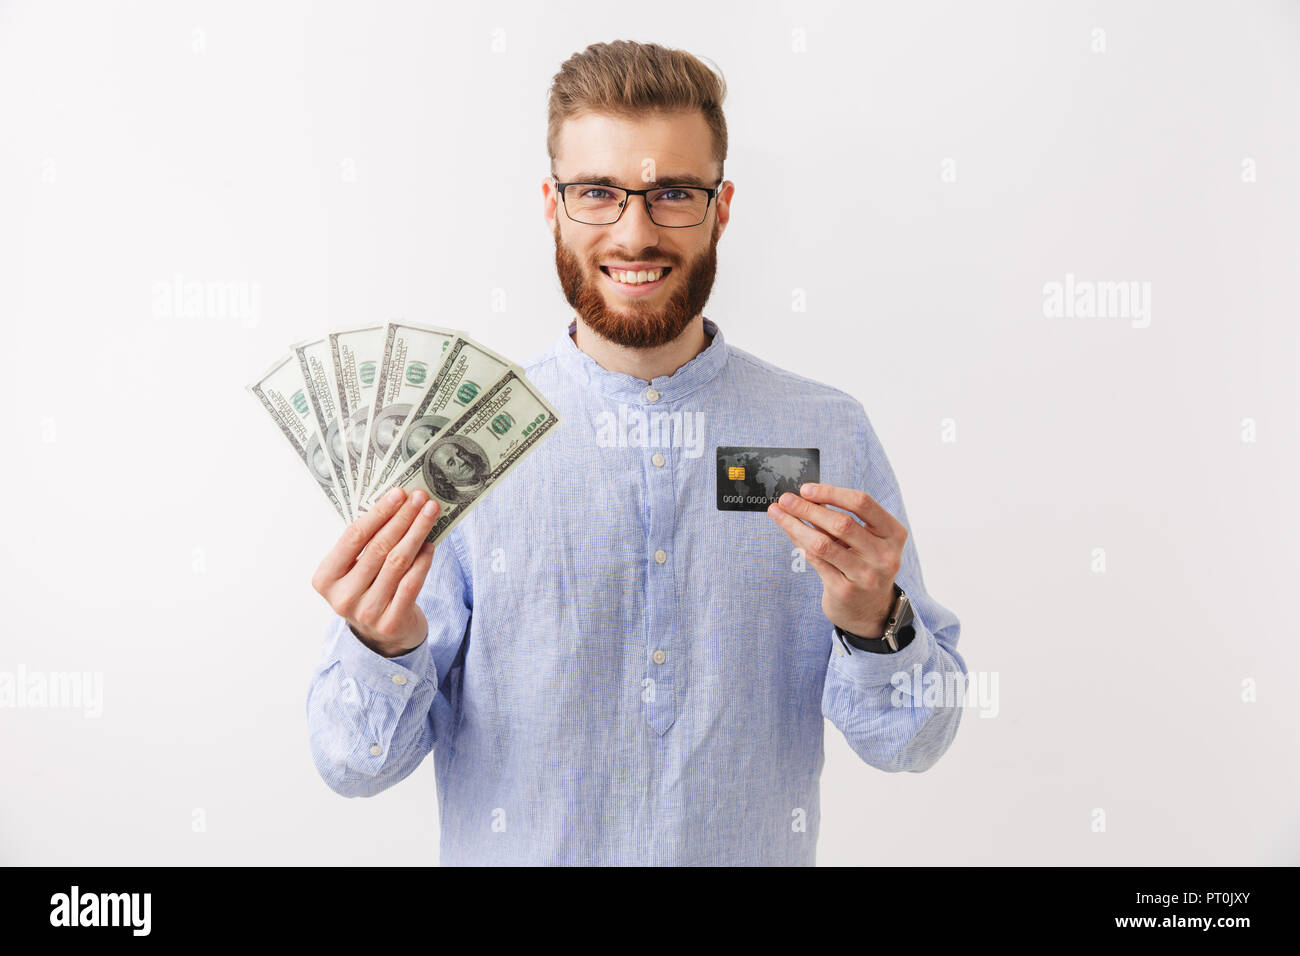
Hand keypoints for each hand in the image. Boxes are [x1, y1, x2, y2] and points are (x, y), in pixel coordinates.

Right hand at [311, 486, 441, 656]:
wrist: (381, 639)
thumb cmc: (368, 592)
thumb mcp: (355, 570)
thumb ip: (367, 543)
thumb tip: (398, 502)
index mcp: (325, 579)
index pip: (353, 537)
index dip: (378, 512)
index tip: (398, 493)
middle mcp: (342, 597)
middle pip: (378, 547)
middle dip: (402, 518)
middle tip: (420, 497)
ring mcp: (366, 612)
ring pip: (397, 562)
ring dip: (417, 532)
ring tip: (430, 512)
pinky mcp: (390, 622)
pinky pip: (411, 583)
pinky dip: (423, 560)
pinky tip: (431, 544)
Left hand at [767, 482, 906, 637]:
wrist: (871, 611)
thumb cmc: (865, 566)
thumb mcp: (865, 541)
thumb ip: (841, 521)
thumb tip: (806, 498)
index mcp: (893, 534)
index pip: (862, 504)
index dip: (831, 493)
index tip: (806, 489)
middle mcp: (884, 555)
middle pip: (842, 523)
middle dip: (808, 508)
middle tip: (786, 499)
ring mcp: (866, 575)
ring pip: (824, 543)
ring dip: (796, 525)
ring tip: (778, 513)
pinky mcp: (845, 590)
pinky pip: (816, 561)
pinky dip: (800, 544)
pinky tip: (790, 533)